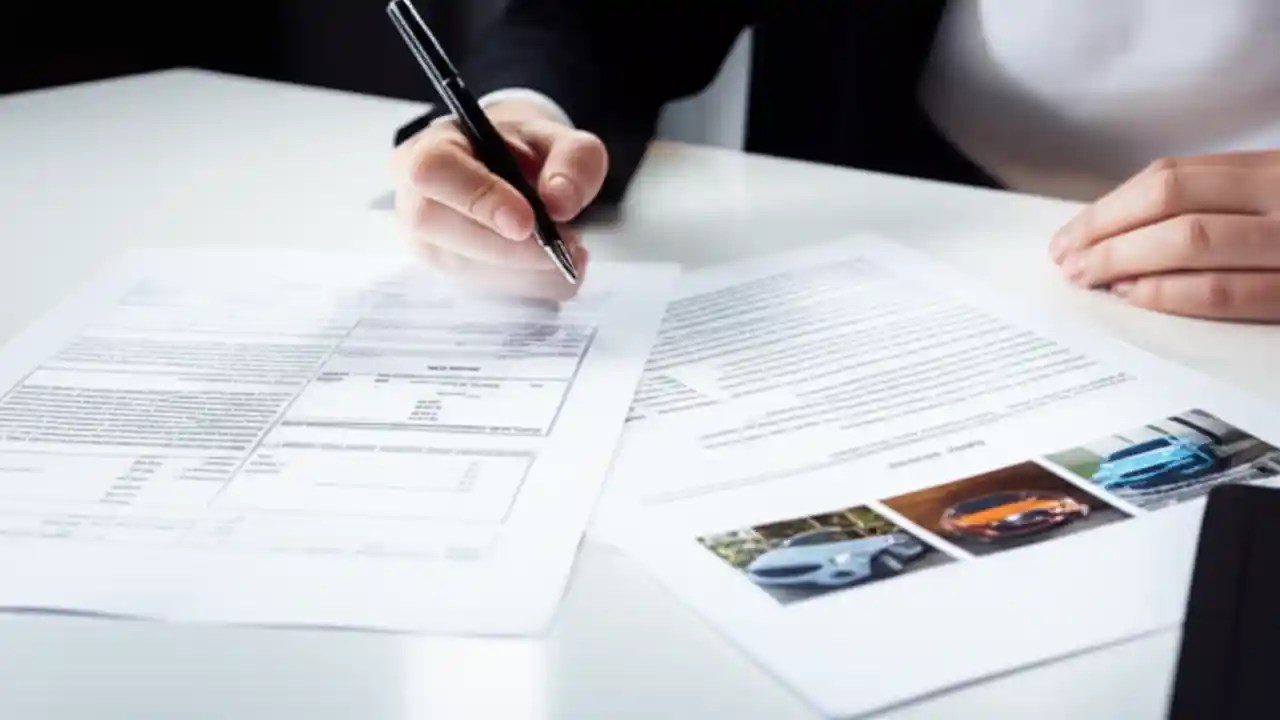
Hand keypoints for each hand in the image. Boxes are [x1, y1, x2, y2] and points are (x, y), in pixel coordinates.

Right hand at [391, 100, 607, 299]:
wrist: (509, 175)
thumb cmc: (524, 153)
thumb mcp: (559, 140)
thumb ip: (572, 159)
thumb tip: (561, 201)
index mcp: (431, 148)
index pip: (433, 170)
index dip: (477, 197)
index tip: (526, 222)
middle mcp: (414, 199)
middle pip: (437, 225)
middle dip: (507, 246)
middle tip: (564, 245)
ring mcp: (425, 244)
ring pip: (463, 268)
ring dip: (526, 269)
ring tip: (570, 250)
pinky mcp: (448, 277)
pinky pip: (486, 293)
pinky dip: (531, 285)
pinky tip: (557, 268)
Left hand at [1049, 150, 1279, 320]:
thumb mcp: (1272, 198)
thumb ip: (1217, 201)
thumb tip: (1119, 230)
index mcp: (1269, 169)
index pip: (1171, 177)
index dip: (1110, 206)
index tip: (1070, 235)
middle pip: (1170, 200)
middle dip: (1105, 231)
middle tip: (1067, 261)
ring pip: (1191, 240)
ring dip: (1124, 260)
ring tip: (1088, 278)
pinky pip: (1226, 291)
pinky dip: (1172, 293)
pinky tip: (1133, 296)